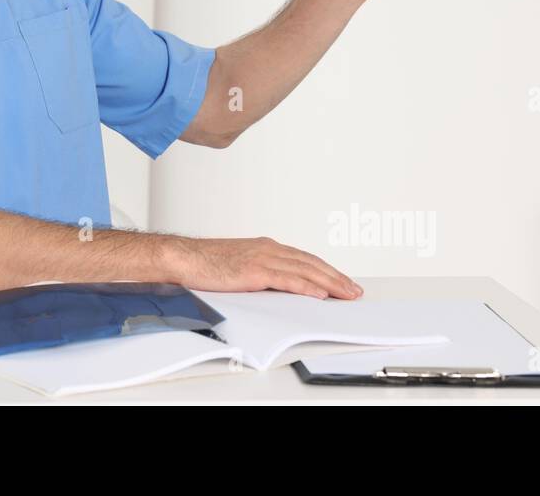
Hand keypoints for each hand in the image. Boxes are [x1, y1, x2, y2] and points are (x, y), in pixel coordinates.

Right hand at [165, 236, 362, 298]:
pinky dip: (307, 286)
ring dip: (330, 282)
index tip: (341, 281)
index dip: (326, 270)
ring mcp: (263, 258)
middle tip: (354, 290)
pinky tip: (320, 294)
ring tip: (346, 294)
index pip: (304, 259)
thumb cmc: (206, 263)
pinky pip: (288, 280)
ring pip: (305, 270)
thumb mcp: (239, 265)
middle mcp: (269, 249)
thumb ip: (260, 273)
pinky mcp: (255, 271)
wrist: (185, 258)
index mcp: (265, 247)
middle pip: (311, 263)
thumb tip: (277, 288)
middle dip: (336, 277)